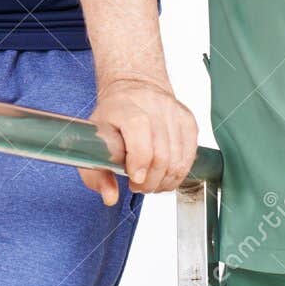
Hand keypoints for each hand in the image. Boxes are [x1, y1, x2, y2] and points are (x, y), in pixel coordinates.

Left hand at [77, 77, 198, 202]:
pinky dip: (178, 173)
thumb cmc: (112, 116)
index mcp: (125, 106)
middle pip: (161, 154)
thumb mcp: (94, 140)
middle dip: (151, 180)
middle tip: (139, 186)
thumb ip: (96, 172)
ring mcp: (174, 112)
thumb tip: (110, 197)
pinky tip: (165, 175)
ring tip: (151, 182)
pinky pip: (190, 156)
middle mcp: (152, 105)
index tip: (133, 179)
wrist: (134, 87)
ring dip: (165, 181)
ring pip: (178, 159)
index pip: (139, 131)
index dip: (139, 161)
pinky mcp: (188, 120)